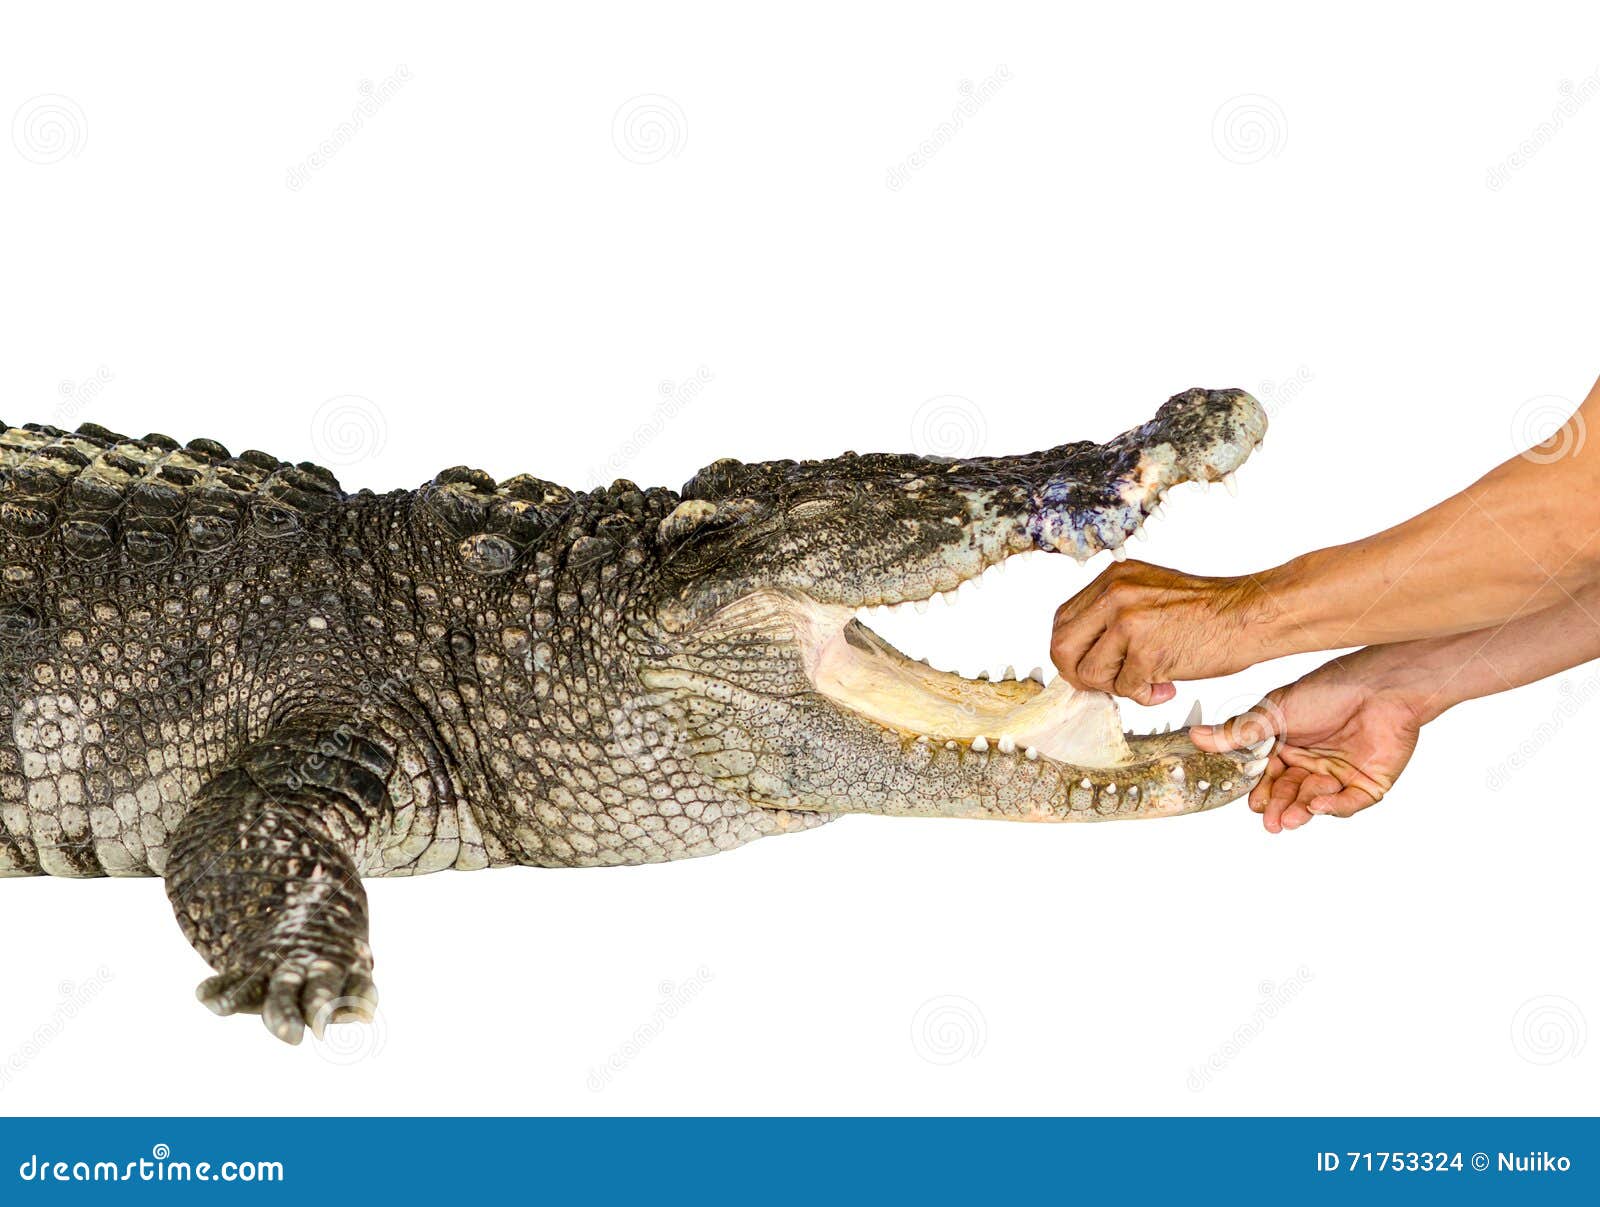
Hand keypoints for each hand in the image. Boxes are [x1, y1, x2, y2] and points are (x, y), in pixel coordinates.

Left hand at [1049, 559, 1274, 703]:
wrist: (1250, 614)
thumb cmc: (1204, 611)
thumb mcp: (1147, 593)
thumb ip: (1112, 614)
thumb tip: (1078, 654)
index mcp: (1112, 578)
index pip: (1063, 621)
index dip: (1073, 652)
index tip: (1093, 666)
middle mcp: (1115, 594)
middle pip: (1062, 647)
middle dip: (1080, 674)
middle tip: (1109, 683)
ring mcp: (1129, 622)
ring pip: (1089, 673)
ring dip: (1116, 687)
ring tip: (1147, 680)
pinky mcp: (1147, 651)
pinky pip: (1125, 689)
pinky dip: (1145, 697)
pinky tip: (1168, 685)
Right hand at [1188, 655, 1424, 832]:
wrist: (1381, 685)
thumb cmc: (1329, 689)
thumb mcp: (1275, 712)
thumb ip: (1238, 731)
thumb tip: (1195, 736)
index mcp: (1287, 744)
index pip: (1266, 775)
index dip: (1259, 790)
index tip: (1251, 803)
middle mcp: (1311, 761)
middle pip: (1289, 792)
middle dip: (1279, 807)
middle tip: (1271, 821)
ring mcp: (1339, 773)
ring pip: (1315, 801)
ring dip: (1302, 810)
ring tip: (1292, 819)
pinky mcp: (1368, 783)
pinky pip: (1348, 803)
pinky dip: (1333, 808)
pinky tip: (1318, 807)